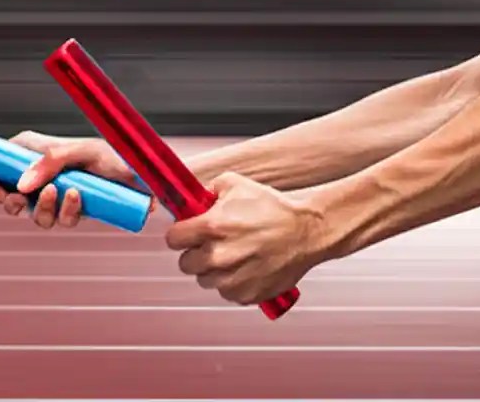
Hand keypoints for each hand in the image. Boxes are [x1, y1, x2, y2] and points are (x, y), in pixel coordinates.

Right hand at [0, 131, 150, 228]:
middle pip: (5, 196)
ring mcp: (54, 192)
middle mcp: (38, 172)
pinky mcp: (70, 208)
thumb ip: (50, 162)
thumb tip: (22, 186)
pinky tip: (79, 199)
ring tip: (58, 195)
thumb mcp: (80, 151)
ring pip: (32, 214)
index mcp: (30, 150)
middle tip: (20, 200)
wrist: (145, 174)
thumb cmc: (114, 153)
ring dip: (42, 210)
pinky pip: (59, 220)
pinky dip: (66, 213)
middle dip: (11, 204)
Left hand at [165, 172, 327, 305]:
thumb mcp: (234, 185)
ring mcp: (232, 279)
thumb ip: (206, 191)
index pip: (173, 240)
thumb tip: (190, 200)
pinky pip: (226, 293)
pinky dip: (232, 283)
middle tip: (213, 245)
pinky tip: (246, 268)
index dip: (181, 235)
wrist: (307, 232)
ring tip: (234, 256)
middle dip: (195, 253)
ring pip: (205, 280)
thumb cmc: (273, 209)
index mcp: (211, 228)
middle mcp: (218, 256)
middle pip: (185, 264)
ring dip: (213, 270)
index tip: (189, 233)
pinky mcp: (246, 295)